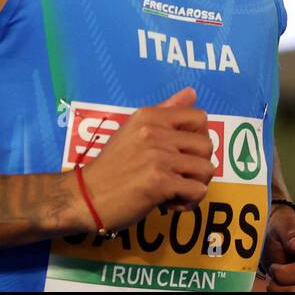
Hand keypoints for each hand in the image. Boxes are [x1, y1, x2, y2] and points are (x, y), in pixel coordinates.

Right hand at [77, 87, 215, 231]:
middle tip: (179, 176)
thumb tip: (192, 92)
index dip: (198, 138)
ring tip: (175, 190)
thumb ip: (165, 111)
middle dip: (199, 165)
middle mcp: (154, 132)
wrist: (87, 197)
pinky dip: (189, 201)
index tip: (182, 153)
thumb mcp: (133, 129)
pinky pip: (197, 190)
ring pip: (206, 169)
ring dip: (195, 185)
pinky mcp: (159, 182)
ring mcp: (157, 157)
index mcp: (149, 116)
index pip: (199, 118)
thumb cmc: (112, 166)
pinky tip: (170, 202)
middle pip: (207, 146)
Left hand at [255, 205, 294, 291]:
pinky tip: (291, 288)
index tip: (275, 268)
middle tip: (276, 279)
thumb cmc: (287, 235)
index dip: (282, 274)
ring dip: (289, 293)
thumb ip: (290, 231)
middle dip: (285, 288)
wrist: (290, 247)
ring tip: (282, 283)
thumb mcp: (283, 225)